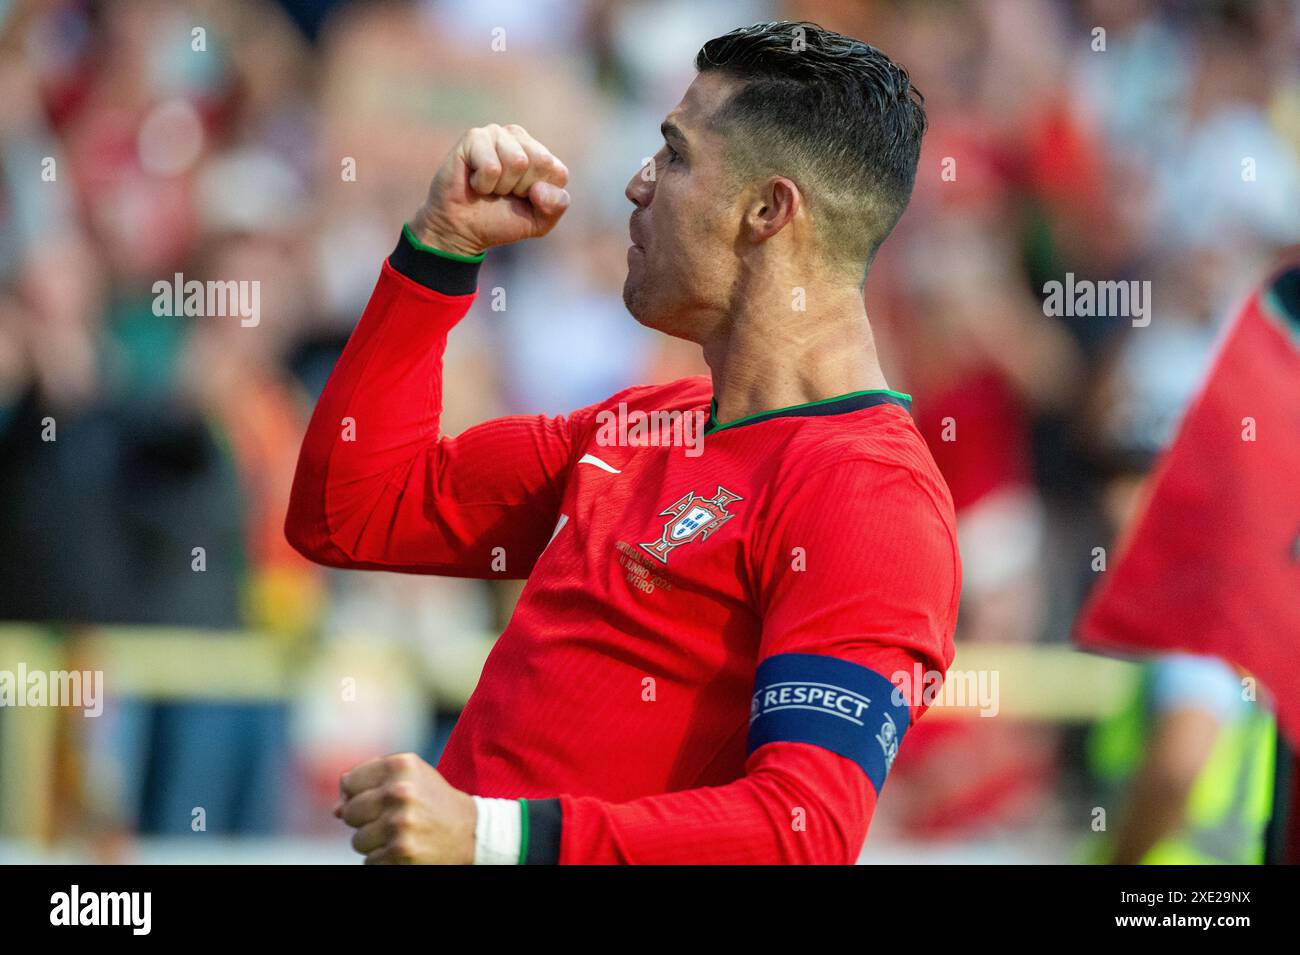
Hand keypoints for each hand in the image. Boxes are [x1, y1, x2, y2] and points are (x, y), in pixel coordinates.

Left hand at [335, 752, 476, 864]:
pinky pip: (369, 861)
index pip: (349, 782)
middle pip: (349, 813)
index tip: (374, 799)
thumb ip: (371, 782)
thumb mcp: (409, 777)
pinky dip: (383, 859)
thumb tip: (335, 810)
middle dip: (363, 820)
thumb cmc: (432, 800)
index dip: (356, 794)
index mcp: (400, 766)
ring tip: (399, 835)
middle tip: (389, 819)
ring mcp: (400, 824)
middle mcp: (400, 792)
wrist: (470, 831)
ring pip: (357, 840)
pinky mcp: (401, 852)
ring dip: (374, 842)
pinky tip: (404, 849)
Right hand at [410, 123, 570, 257]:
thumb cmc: (500, 221)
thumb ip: (556, 206)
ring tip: (489, 187)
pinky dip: (482, 184)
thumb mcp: (539, 222)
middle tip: (503, 193)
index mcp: (540, 155)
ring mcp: (497, 134)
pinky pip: (492, 166)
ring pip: (517, 161)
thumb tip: (540, 187)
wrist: (461, 230)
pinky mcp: (474, 137)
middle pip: (541, 162)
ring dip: (501, 186)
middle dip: (522, 188)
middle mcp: (520, 138)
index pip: (558, 172)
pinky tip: (473, 181)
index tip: (522, 200)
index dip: (541, 197)